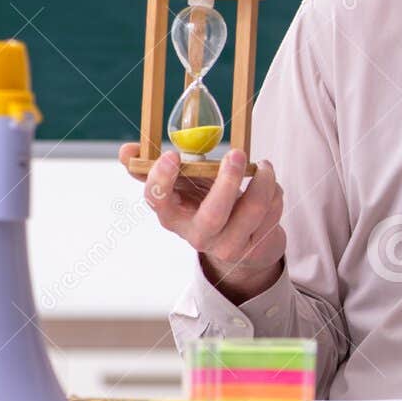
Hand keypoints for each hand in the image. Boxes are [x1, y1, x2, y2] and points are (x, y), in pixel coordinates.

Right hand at [118, 143, 284, 303]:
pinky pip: (271, 215)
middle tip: (237, 153)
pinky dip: (274, 193)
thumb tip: (127, 151)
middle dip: (227, 182)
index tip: (172, 155)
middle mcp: (197, 234)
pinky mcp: (254, 250)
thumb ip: (157, 167)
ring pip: (252, 212)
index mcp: (172, 214)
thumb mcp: (183, 185)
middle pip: (213, 214)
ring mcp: (227, 246)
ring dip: (263, 182)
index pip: (157, 200)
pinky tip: (269, 187)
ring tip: (265, 165)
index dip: (161, 180)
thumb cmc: (207, 203)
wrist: (241, 242)